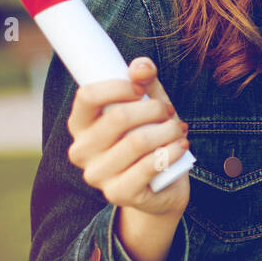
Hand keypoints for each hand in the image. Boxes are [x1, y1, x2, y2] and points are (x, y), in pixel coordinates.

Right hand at [66, 57, 190, 219]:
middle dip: (154, 109)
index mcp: (81, 124)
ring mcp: (97, 175)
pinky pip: (149, 166)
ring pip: (137, 141)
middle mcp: (81, 150)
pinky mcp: (117, 194)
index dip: (119, 86)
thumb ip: (144, 81)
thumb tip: (141, 66)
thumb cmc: (151, 136)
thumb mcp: (148, 104)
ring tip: (179, 129)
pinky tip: (180, 146)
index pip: (87, 95)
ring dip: (168, 130)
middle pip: (118, 117)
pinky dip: (172, 151)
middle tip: (169, 111)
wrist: (163, 185)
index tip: (142, 88)